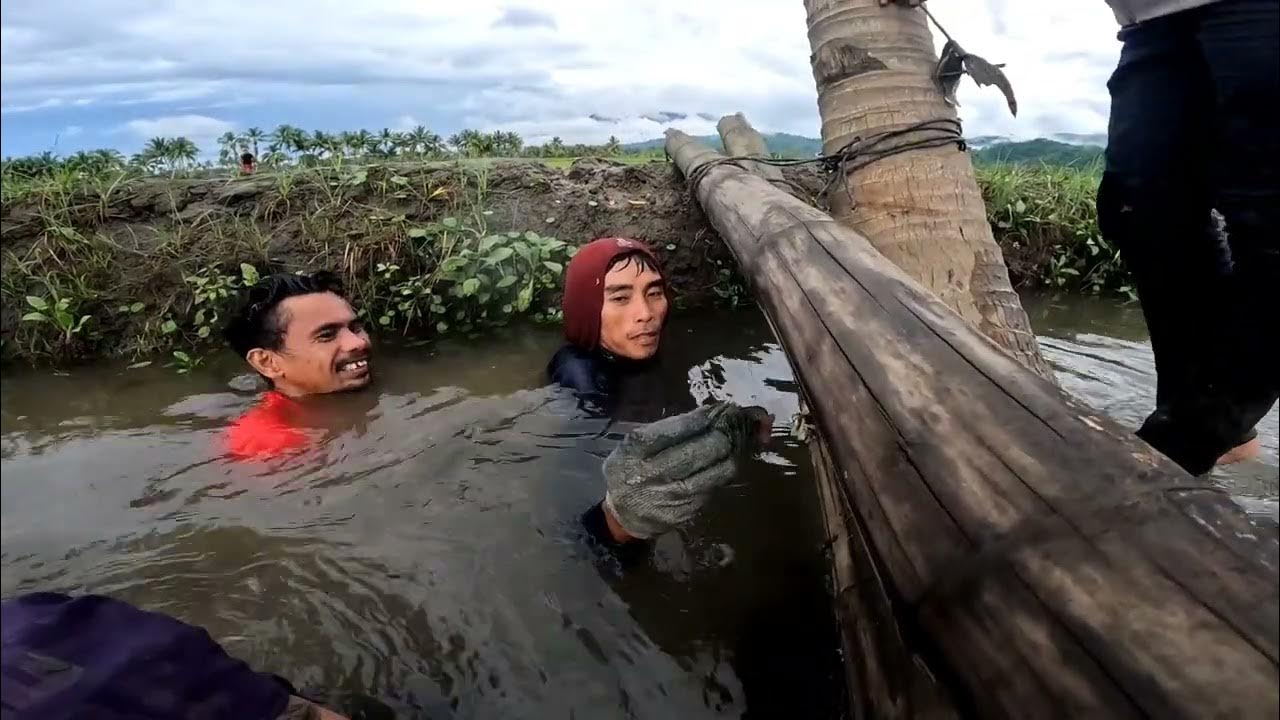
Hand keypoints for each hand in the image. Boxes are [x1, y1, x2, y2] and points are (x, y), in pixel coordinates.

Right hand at [603, 402, 771, 539]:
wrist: (624, 514)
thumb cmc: (631, 468)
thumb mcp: (634, 444)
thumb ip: (664, 429)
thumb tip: (706, 414)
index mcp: (637, 451)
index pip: (675, 430)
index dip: (701, 419)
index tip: (718, 409)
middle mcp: (653, 474)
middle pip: (699, 452)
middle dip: (721, 435)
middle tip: (733, 424)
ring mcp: (672, 496)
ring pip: (714, 473)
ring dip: (729, 455)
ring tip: (735, 442)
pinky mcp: (686, 512)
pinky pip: (713, 488)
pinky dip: (722, 473)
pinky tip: (726, 463)